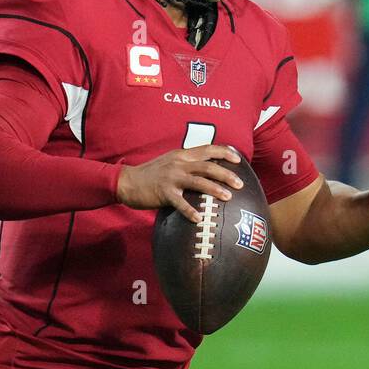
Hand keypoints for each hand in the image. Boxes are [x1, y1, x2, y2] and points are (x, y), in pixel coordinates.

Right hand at [116, 144, 246, 221]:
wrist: (127, 181)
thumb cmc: (152, 174)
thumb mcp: (170, 161)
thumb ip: (187, 163)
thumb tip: (208, 168)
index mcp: (182, 155)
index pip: (207, 149)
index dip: (224, 152)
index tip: (239, 158)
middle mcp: (179, 164)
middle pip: (208, 166)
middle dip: (226, 174)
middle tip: (240, 183)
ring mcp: (171, 178)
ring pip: (198, 182)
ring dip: (215, 189)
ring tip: (228, 197)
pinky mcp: (164, 192)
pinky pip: (180, 203)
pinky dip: (190, 211)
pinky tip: (199, 219)